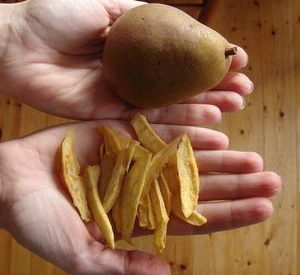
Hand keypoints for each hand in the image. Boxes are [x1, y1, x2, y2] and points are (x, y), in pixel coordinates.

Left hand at [0, 0, 251, 123]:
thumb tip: (178, 23)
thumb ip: (141, 16)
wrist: (17, 47)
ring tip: (233, 106)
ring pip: (172, 104)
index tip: (237, 59)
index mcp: (134, 44)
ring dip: (204, 105)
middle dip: (214, 85)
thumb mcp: (105, 4)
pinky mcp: (112, 115)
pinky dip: (179, 121)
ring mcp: (125, 95)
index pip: (180, 54)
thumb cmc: (54, 18)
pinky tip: (206, 119)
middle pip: (181, 82)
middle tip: (243, 90)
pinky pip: (151, 120)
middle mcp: (134, 72)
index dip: (209, 57)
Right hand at [0, 121, 280, 274]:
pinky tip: (215, 131)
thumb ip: (120, 265)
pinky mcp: (121, 135)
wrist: (11, 181)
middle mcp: (144, 187)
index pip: (194, 219)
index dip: (229, 215)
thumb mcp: (78, 254)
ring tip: (251, 157)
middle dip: (234, 184)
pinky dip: (187, 131)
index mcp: (138, 218)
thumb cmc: (38, 221)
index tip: (263, 207)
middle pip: (197, 187)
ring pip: (185, 158)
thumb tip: (166, 273)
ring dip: (218, 157)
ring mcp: (135, 159)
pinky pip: (161, 131)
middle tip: (269, 177)